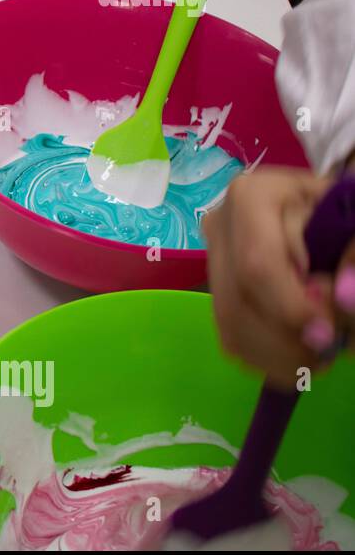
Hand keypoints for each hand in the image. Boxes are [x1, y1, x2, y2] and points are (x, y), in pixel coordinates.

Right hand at [204, 168, 340, 388]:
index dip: (291, 308)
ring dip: (278, 355)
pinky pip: (229, 334)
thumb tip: (345, 296)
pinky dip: (267, 356)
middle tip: (329, 350)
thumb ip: (353, 251)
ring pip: (229, 323)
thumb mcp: (352, 218)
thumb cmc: (342, 212)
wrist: (329, 214)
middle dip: (286, 340)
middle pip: (237, 301)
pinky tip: (298, 355)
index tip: (328, 334)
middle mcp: (221, 227)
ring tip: (320, 353)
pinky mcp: (218, 285)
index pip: (256, 264)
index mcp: (252, 197)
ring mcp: (214, 258)